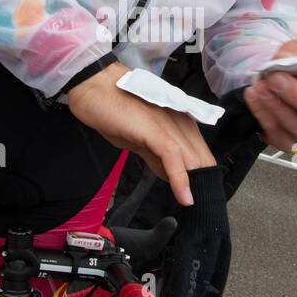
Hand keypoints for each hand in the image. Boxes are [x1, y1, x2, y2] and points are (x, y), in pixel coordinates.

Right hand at [67, 62, 214, 206]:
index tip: (200, 199)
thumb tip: (171, 177)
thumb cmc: (113, 108)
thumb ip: (158, 156)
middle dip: (201, 186)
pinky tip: (184, 198)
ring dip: (195, 187)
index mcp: (180, 122)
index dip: (201, 179)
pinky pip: (173, 158)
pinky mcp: (154, 129)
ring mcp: (169, 124)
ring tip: (196, 209)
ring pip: (192, 160)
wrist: (94, 86)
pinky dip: (180, 180)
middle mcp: (181, 121)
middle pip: (202, 160)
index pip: (201, 155)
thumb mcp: (139, 139)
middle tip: (200, 210)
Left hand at [242, 38, 296, 151]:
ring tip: (259, 87)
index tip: (291, 68)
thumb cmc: (293, 68)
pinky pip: (279, 137)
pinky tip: (254, 100)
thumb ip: (292, 52)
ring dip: (275, 106)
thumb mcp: (295, 52)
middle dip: (295, 96)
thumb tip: (284, 58)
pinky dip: (263, 117)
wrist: (275, 83)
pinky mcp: (290, 144)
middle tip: (273, 79)